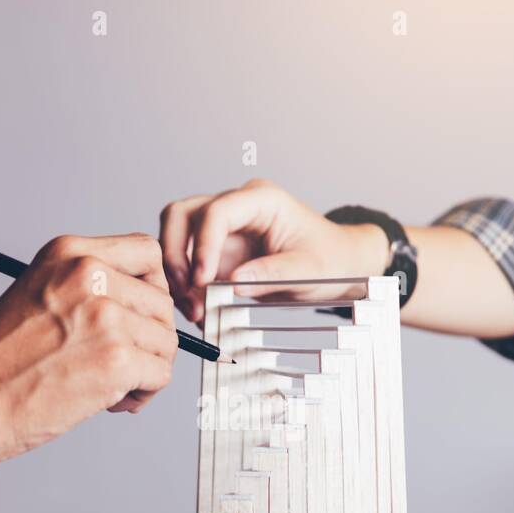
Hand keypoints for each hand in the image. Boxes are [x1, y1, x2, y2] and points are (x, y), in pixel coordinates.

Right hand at [0, 233, 176, 461]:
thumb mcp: (39, 293)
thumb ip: (89, 288)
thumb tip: (147, 307)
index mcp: (70, 253)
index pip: (148, 255)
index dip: (152, 291)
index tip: (136, 319)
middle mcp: (89, 275)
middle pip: (162, 304)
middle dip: (148, 339)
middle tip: (113, 364)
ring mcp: (105, 316)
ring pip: (166, 342)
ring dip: (146, 370)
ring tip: (107, 386)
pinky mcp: (116, 359)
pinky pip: (161, 376)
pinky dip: (142, 395)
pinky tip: (108, 401)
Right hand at [159, 179, 388, 324]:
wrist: (338, 266)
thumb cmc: (330, 260)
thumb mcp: (309, 271)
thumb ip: (271, 275)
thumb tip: (232, 283)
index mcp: (261, 200)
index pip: (216, 212)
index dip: (202, 247)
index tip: (203, 282)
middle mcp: (235, 208)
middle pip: (181, 215)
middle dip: (175, 255)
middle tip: (186, 293)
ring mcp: (223, 230)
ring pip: (176, 239)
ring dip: (177, 275)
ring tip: (194, 310)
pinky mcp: (217, 253)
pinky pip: (188, 265)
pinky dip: (187, 289)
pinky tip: (200, 311)